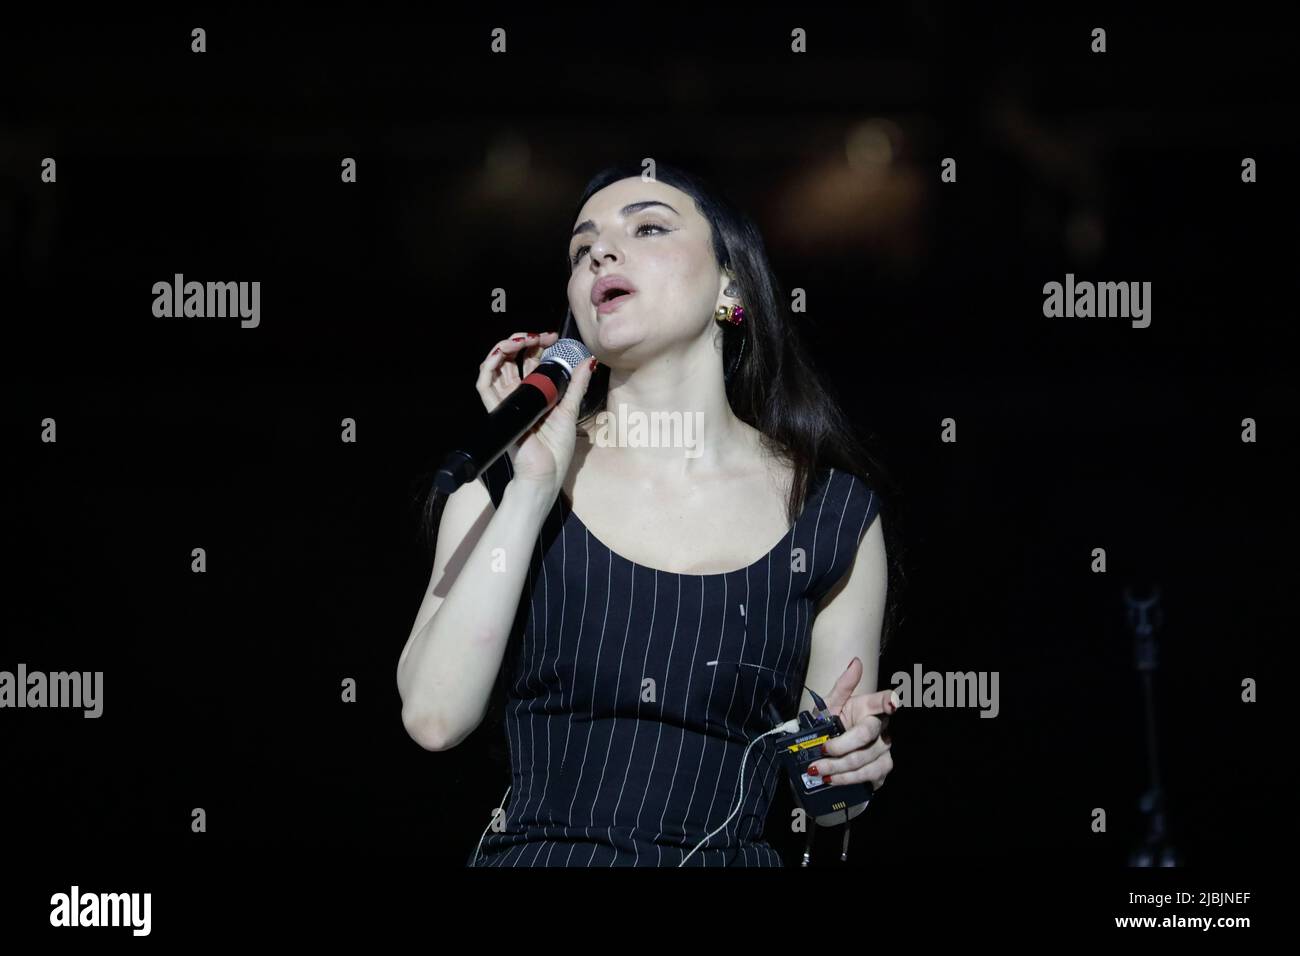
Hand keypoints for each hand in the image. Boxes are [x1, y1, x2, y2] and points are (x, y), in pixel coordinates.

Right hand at [475, 331, 597, 497]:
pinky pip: (484, 385)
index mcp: (536, 394)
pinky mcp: (497, 411)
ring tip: (520, 340)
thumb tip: (588, 362)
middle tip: (539, 336)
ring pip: (496, 366)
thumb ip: (576, 384)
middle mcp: (519, 395)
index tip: (552, 337)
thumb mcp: (570, 410)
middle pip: (513, 359)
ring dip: (504, 347)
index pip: (531, 360)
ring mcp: (506, 402)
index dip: (538, 345)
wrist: (545, 473)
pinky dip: (488, 366)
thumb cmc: (556, 450)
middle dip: (523, 341)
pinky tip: (499, 354)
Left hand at [808, 657, 896, 790]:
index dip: (889, 701)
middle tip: (821, 753)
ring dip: (840, 767)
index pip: (884, 700)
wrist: (823, 753)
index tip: (892, 702)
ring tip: (820, 771)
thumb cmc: (830, 725)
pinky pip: (870, 776)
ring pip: (867, 759)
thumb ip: (842, 686)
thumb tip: (856, 662)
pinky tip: (835, 780)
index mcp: (868, 707)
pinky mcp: (881, 769)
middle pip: (866, 735)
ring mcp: (883, 750)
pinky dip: (849, 780)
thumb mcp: (829, 705)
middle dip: (841, 746)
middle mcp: (881, 728)